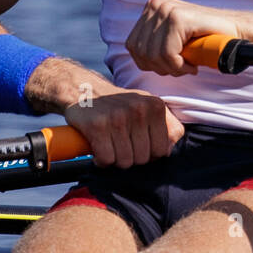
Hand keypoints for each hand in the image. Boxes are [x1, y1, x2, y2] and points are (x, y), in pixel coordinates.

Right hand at [64, 87, 183, 167]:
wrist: (84, 91)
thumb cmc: (120, 105)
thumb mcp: (148, 106)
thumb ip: (168, 126)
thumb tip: (168, 151)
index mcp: (156, 106)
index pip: (162, 150)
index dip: (149, 155)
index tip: (138, 147)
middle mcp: (139, 109)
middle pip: (143, 158)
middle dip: (131, 158)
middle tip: (121, 146)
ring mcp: (118, 117)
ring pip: (124, 161)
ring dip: (115, 160)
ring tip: (110, 146)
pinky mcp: (98, 125)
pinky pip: (106, 159)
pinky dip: (101, 161)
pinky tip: (99, 149)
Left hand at [125, 0, 238, 75]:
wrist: (236, 31)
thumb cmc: (205, 40)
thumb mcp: (172, 38)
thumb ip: (152, 42)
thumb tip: (135, 56)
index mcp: (151, 7)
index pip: (132, 45)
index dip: (150, 64)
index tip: (171, 66)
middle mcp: (156, 4)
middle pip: (141, 51)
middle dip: (161, 68)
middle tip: (182, 67)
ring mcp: (166, 9)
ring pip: (154, 55)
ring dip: (172, 68)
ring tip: (188, 66)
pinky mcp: (178, 18)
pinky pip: (168, 54)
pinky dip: (179, 66)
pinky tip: (192, 65)